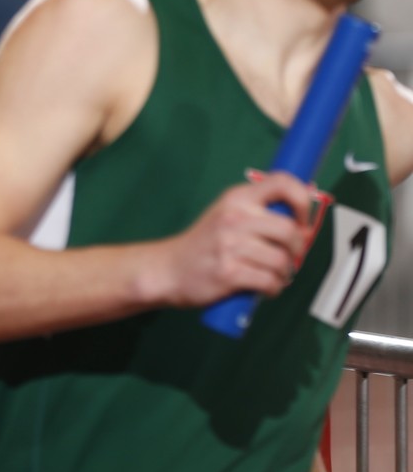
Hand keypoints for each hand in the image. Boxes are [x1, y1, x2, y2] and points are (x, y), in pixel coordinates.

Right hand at [144, 172, 313, 306]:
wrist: (167, 270)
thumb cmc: (202, 246)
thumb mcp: (226, 216)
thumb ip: (259, 214)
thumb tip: (304, 227)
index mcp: (236, 198)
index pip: (281, 183)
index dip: (302, 200)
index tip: (302, 219)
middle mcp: (233, 217)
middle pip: (289, 230)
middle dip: (297, 249)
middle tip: (290, 256)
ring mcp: (230, 245)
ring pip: (282, 260)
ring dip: (284, 273)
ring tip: (273, 275)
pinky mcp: (229, 272)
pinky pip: (270, 281)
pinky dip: (273, 288)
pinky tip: (264, 287)